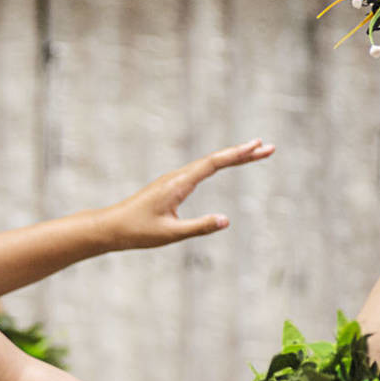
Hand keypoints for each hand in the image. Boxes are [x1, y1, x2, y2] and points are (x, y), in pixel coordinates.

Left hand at [96, 139, 272, 250]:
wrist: (111, 227)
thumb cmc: (138, 231)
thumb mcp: (171, 234)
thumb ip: (199, 227)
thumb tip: (226, 220)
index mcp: (178, 184)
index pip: (213, 164)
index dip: (238, 155)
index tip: (258, 146)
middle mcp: (177, 177)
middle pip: (215, 160)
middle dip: (242, 153)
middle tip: (268, 147)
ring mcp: (174, 180)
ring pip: (208, 163)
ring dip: (232, 157)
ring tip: (254, 152)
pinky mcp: (171, 186)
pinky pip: (200, 170)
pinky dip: (218, 164)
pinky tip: (225, 163)